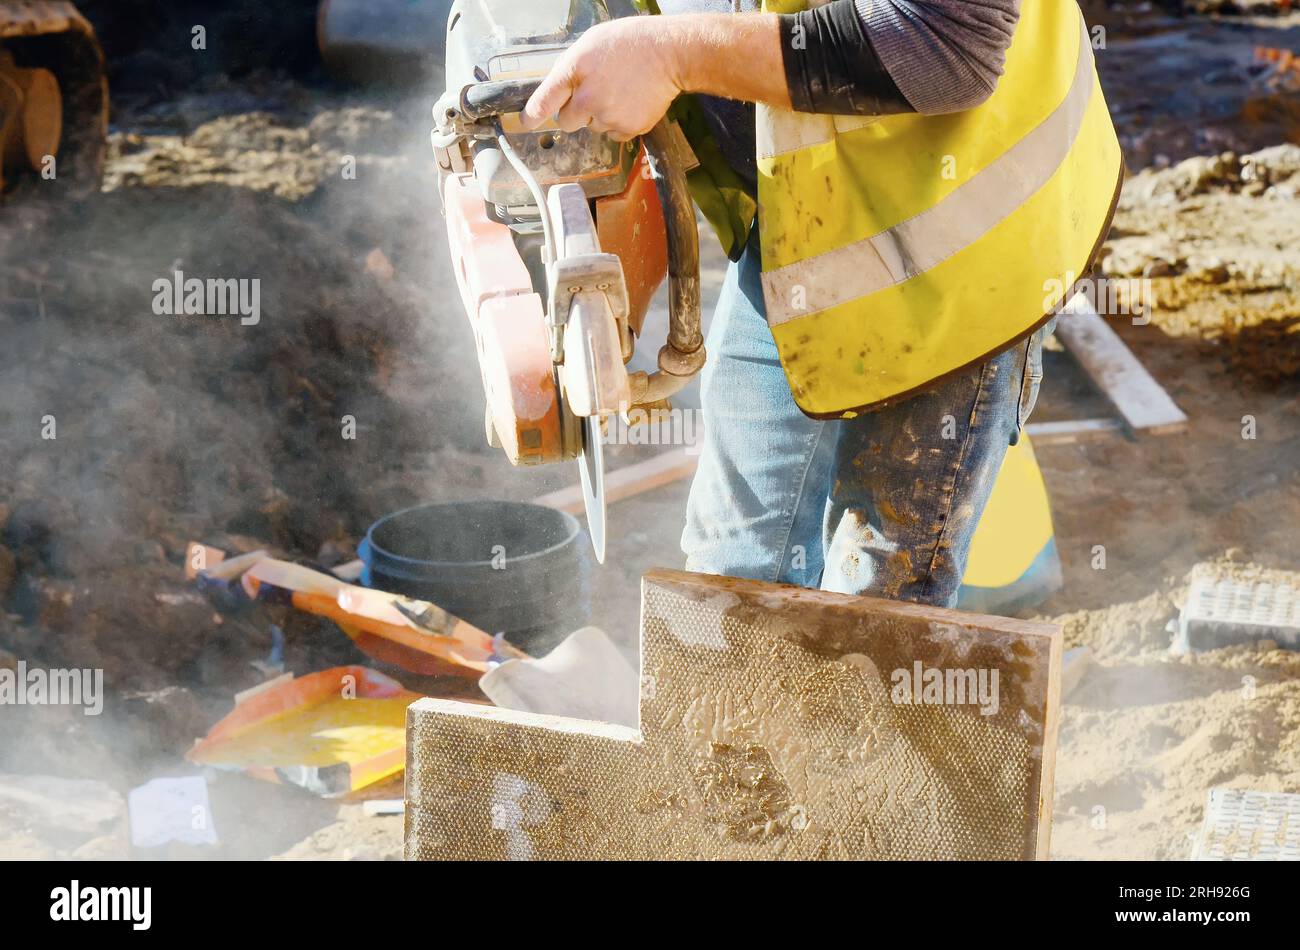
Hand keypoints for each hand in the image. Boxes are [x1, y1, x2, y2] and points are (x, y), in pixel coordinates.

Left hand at [520, 18, 684, 139]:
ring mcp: (608, 116)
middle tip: (594, 94)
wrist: (669, 53)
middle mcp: (588, 98)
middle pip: (567, 122)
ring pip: (593, 127)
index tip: (526, 123)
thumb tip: (557, 89)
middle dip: (574, 112)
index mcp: (574, 71)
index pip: (543, 101)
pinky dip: (620, 123)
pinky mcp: (628, 129)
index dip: (532, 116)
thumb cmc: (630, 43)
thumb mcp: (590, 44)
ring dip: (600, 116)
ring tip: (620, 92)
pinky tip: (630, 103)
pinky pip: (614, 134)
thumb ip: (570, 67)